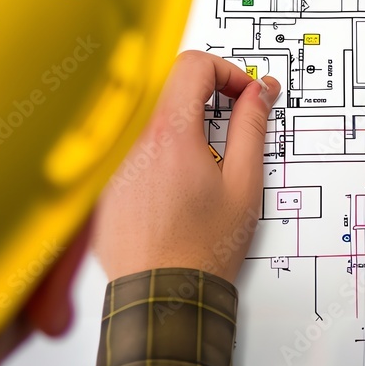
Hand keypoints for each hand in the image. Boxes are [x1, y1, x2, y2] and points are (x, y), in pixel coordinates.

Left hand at [93, 51, 280, 282]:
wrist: (164, 299)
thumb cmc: (203, 249)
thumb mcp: (245, 182)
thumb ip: (252, 126)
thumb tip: (259, 92)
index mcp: (170, 136)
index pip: (193, 65)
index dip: (227, 72)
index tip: (244, 95)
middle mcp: (133, 144)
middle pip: (172, 92)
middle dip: (208, 100)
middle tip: (232, 128)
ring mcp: (114, 167)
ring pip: (153, 124)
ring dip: (184, 132)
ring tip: (205, 169)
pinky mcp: (105, 189)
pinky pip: (135, 154)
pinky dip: (160, 159)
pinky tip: (177, 191)